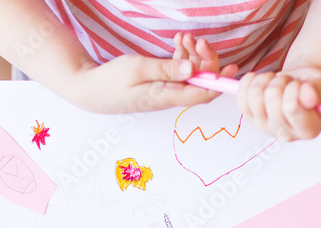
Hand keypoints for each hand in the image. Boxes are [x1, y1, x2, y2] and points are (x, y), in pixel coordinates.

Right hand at [67, 34, 233, 113]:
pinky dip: (182, 56)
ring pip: (190, 74)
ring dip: (192, 55)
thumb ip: (166, 70)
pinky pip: (178, 71)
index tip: (231, 68)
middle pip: (200, 82)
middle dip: (206, 61)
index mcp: (167, 97)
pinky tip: (179, 42)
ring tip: (185, 38)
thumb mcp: (138, 69)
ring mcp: (165, 90)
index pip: (202, 94)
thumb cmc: (110, 82)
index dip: (220, 82)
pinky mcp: (159, 84)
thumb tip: (192, 70)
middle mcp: (169, 96)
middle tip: (200, 41)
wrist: (89, 90)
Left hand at [237, 66, 320, 140]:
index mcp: (308, 130)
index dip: (294, 89)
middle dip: (282, 81)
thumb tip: (309, 95)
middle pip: (272, 98)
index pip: (292, 107)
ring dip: (267, 79)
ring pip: (255, 94)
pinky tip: (263, 79)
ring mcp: (264, 127)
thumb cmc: (312, 86)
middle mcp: (285, 134)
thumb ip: (317, 91)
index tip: (301, 85)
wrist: (300, 84)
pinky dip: (251, 80)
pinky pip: (241, 95)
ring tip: (278, 80)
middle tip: (290, 82)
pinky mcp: (250, 117)